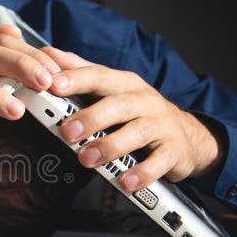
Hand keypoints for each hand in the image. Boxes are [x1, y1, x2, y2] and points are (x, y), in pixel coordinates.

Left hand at [42, 47, 224, 190]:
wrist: (188, 136)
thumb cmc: (139, 111)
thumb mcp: (113, 88)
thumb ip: (81, 72)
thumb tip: (47, 55)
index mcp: (125, 84)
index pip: (99, 76)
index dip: (77, 79)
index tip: (54, 86)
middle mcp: (144, 101)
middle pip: (118, 105)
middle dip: (91, 117)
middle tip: (67, 132)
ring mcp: (161, 125)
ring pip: (136, 133)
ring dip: (110, 146)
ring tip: (87, 158)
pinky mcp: (173, 150)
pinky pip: (159, 162)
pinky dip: (142, 172)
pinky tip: (125, 181)